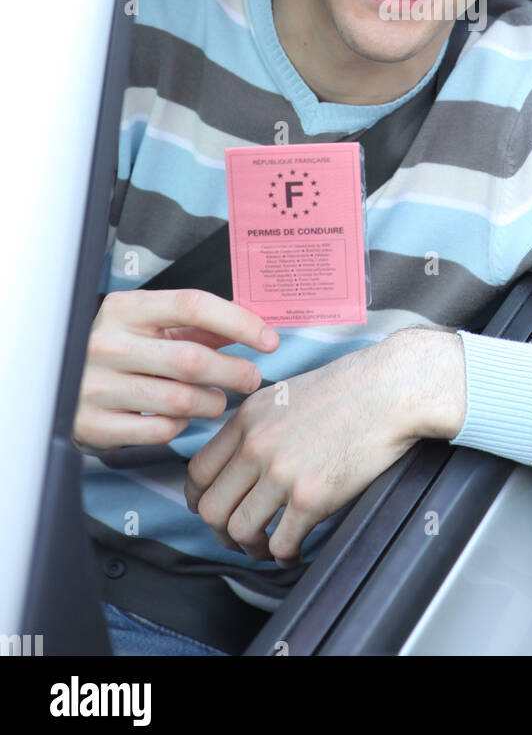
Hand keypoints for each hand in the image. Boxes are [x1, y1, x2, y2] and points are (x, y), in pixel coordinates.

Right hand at [73, 287, 280, 450]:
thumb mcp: (153, 325)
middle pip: (192, 359)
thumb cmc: (122, 349)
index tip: (269, 339)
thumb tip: (256, 328)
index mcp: (124, 308)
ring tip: (217, 400)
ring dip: (212, 403)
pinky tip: (180, 416)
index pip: (192, 305)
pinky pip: (160, 429)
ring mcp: (96, 386)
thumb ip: (201, 325)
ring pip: (181, 400)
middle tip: (252, 378)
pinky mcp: (93, 424)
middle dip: (234, 371)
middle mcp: (107, 344)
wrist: (58, 384)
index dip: (238, 322)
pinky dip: (181, 425)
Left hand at [184, 336, 427, 563]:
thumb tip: (243, 460)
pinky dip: (285, 556)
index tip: (213, 511)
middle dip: (222, 532)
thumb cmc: (349, 389)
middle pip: (211, 508)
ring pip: (240, 531)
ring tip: (270, 547)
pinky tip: (297, 551)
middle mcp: (257, 445)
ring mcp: (283, 472)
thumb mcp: (287, 394)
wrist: (391, 389)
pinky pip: (282, 543)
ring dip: (252, 548)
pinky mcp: (313, 496)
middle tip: (240, 538)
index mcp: (248, 418)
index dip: (200, 500)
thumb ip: (258, 425)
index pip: (197, 471)